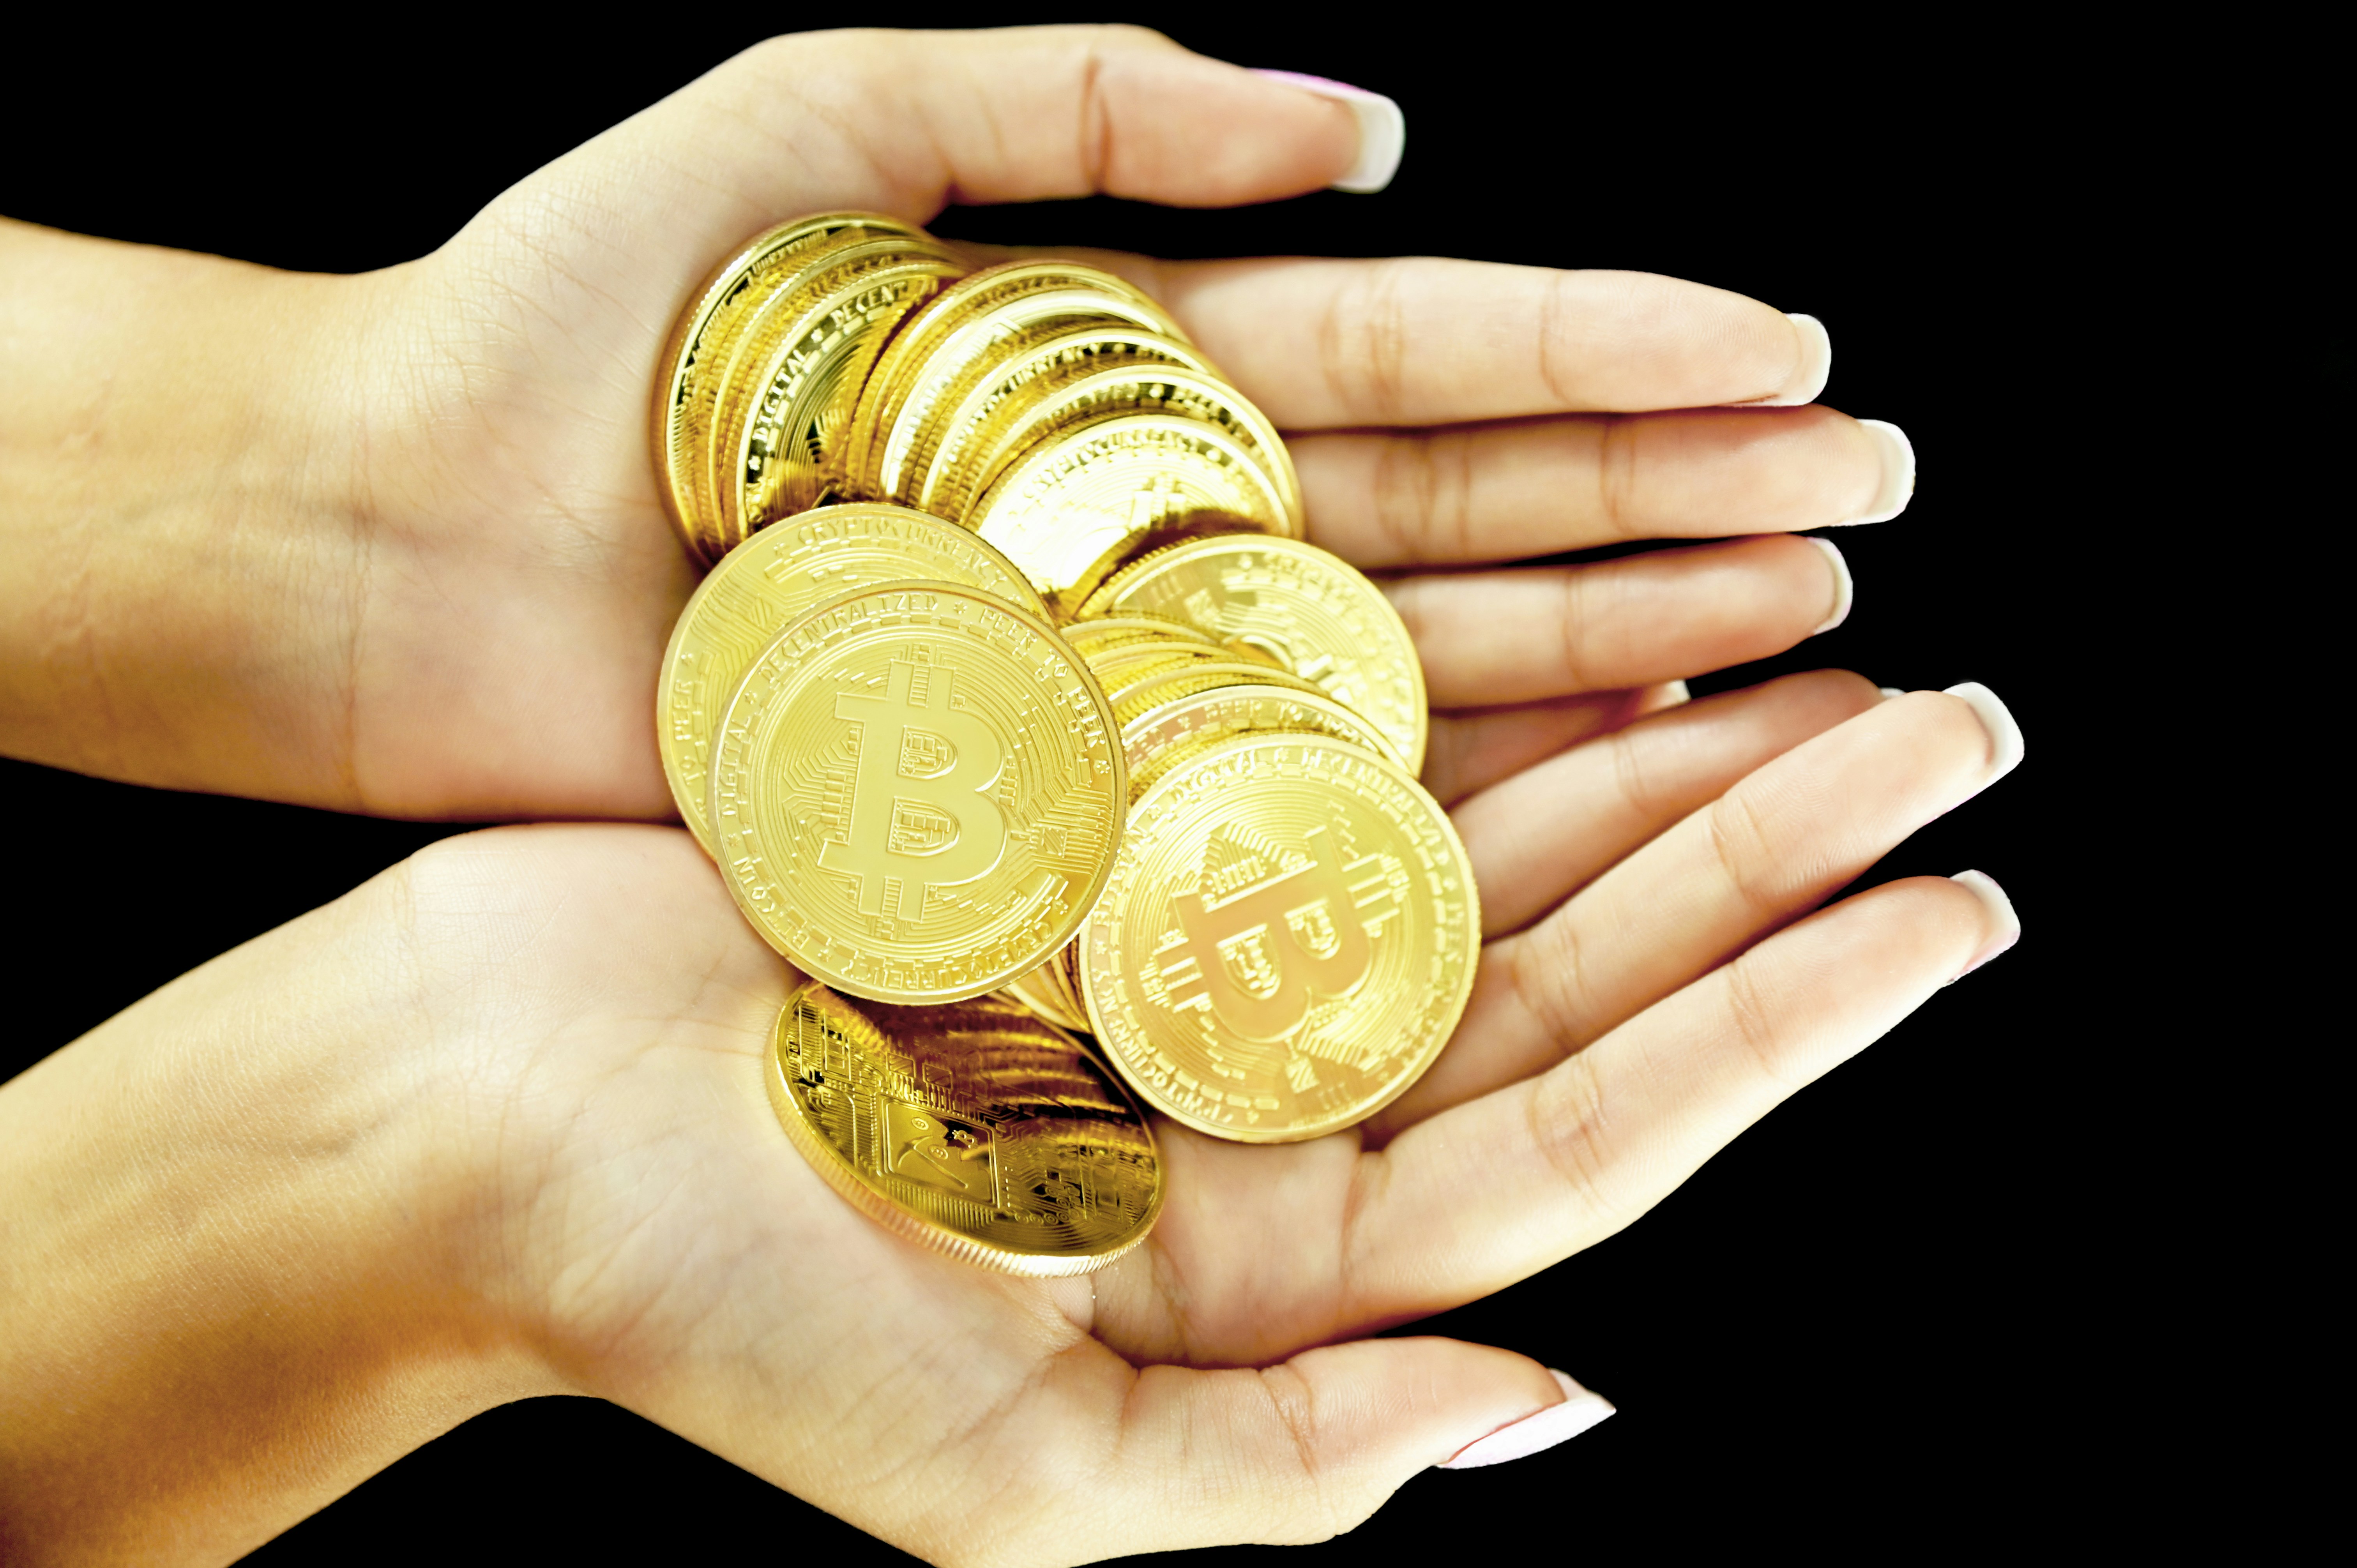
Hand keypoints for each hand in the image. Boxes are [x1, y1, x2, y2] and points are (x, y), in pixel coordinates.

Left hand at [0, 24, 1902, 817]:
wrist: (390, 536)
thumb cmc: (570, 319)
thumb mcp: (817, 129)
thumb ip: (1074, 99)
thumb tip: (1366, 124)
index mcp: (1124, 365)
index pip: (1423, 357)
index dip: (1609, 354)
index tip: (1785, 354)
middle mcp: (1155, 525)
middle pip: (1465, 510)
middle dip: (1670, 500)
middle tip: (1870, 504)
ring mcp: (1116, 667)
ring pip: (1416, 654)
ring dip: (1616, 639)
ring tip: (1799, 631)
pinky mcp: (1043, 788)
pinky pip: (1280, 788)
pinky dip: (1446, 778)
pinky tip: (1609, 768)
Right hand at [0, 672, 2019, 1560]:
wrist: (466, 1118)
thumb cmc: (700, 1304)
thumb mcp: (1007, 1468)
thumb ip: (1284, 1458)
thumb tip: (1553, 1412)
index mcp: (1266, 1260)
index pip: (1590, 1126)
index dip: (1780, 1018)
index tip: (1949, 906)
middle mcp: (1254, 1100)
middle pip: (1572, 965)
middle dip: (1769, 851)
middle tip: (1951, 727)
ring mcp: (1182, 952)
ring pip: (1480, 843)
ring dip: (1652, 752)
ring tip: (1825, 658)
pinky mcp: (1087, 832)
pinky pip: (1319, 747)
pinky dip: (1456, 687)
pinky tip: (1592, 622)